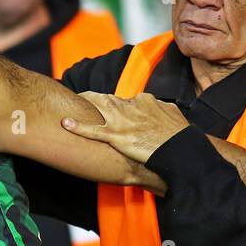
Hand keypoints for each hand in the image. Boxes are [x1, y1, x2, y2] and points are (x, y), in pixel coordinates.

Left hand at [62, 91, 188, 163]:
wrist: (179, 147)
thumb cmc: (179, 133)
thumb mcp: (171, 113)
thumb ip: (161, 109)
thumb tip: (161, 107)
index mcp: (143, 100)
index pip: (124, 100)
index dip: (115, 105)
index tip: (109, 107)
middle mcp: (130, 106)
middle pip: (107, 99)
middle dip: (92, 98)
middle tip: (81, 98)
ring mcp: (122, 120)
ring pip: (98, 108)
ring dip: (83, 105)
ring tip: (71, 105)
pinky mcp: (117, 136)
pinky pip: (94, 130)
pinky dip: (78, 126)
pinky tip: (65, 123)